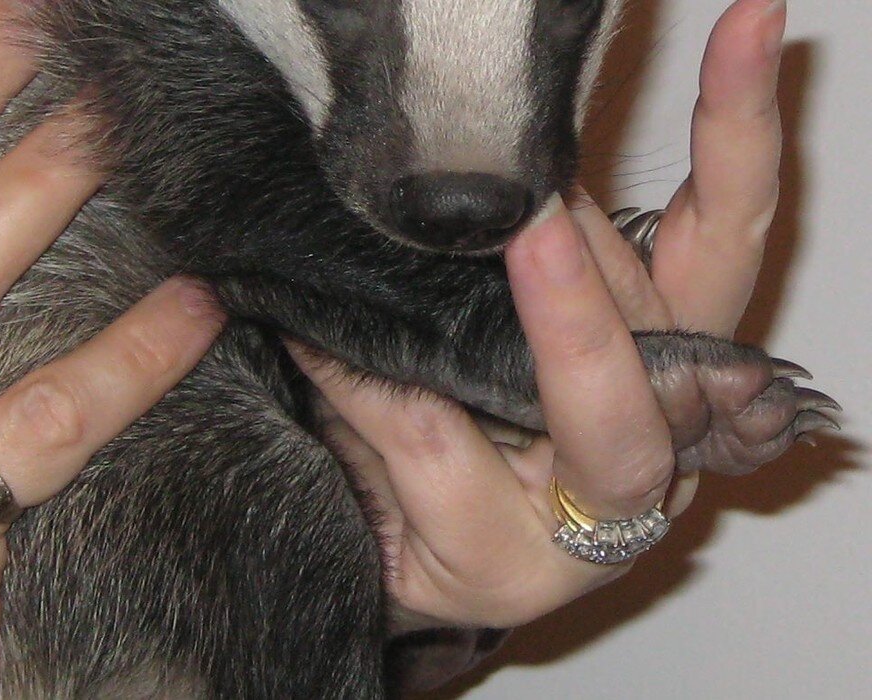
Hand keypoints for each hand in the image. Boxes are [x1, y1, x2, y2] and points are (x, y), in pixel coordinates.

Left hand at [287, 0, 786, 682]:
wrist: (391, 551)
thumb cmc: (450, 426)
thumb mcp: (492, 322)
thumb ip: (531, 253)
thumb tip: (501, 163)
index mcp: (667, 362)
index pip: (722, 235)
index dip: (741, 130)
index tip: (755, 25)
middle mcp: (655, 442)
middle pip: (653, 328)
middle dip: (588, 277)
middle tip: (532, 218)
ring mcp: (590, 522)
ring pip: (574, 403)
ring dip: (483, 333)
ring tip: (405, 295)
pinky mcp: (508, 569)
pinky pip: (433, 440)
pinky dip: (366, 385)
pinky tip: (316, 347)